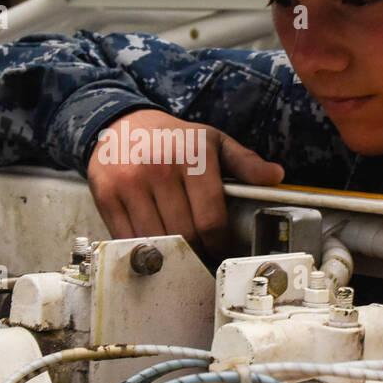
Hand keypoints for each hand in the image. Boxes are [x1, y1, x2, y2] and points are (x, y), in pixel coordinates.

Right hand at [86, 108, 284, 258]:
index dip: (219, 245)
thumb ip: (245, 162)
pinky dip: (143, 249)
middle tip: (203, 258)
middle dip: (197, 253)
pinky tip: (155, 247)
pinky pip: (127, 237)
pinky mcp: (106, 195)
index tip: (221, 252)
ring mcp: (130, 183)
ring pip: (156, 240)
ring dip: (171, 256)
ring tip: (181, 256)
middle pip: (184, 234)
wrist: (122, 124)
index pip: (210, 219)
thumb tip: (276, 176)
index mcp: (192, 155)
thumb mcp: (212, 141)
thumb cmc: (173, 137)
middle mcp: (159, 168)